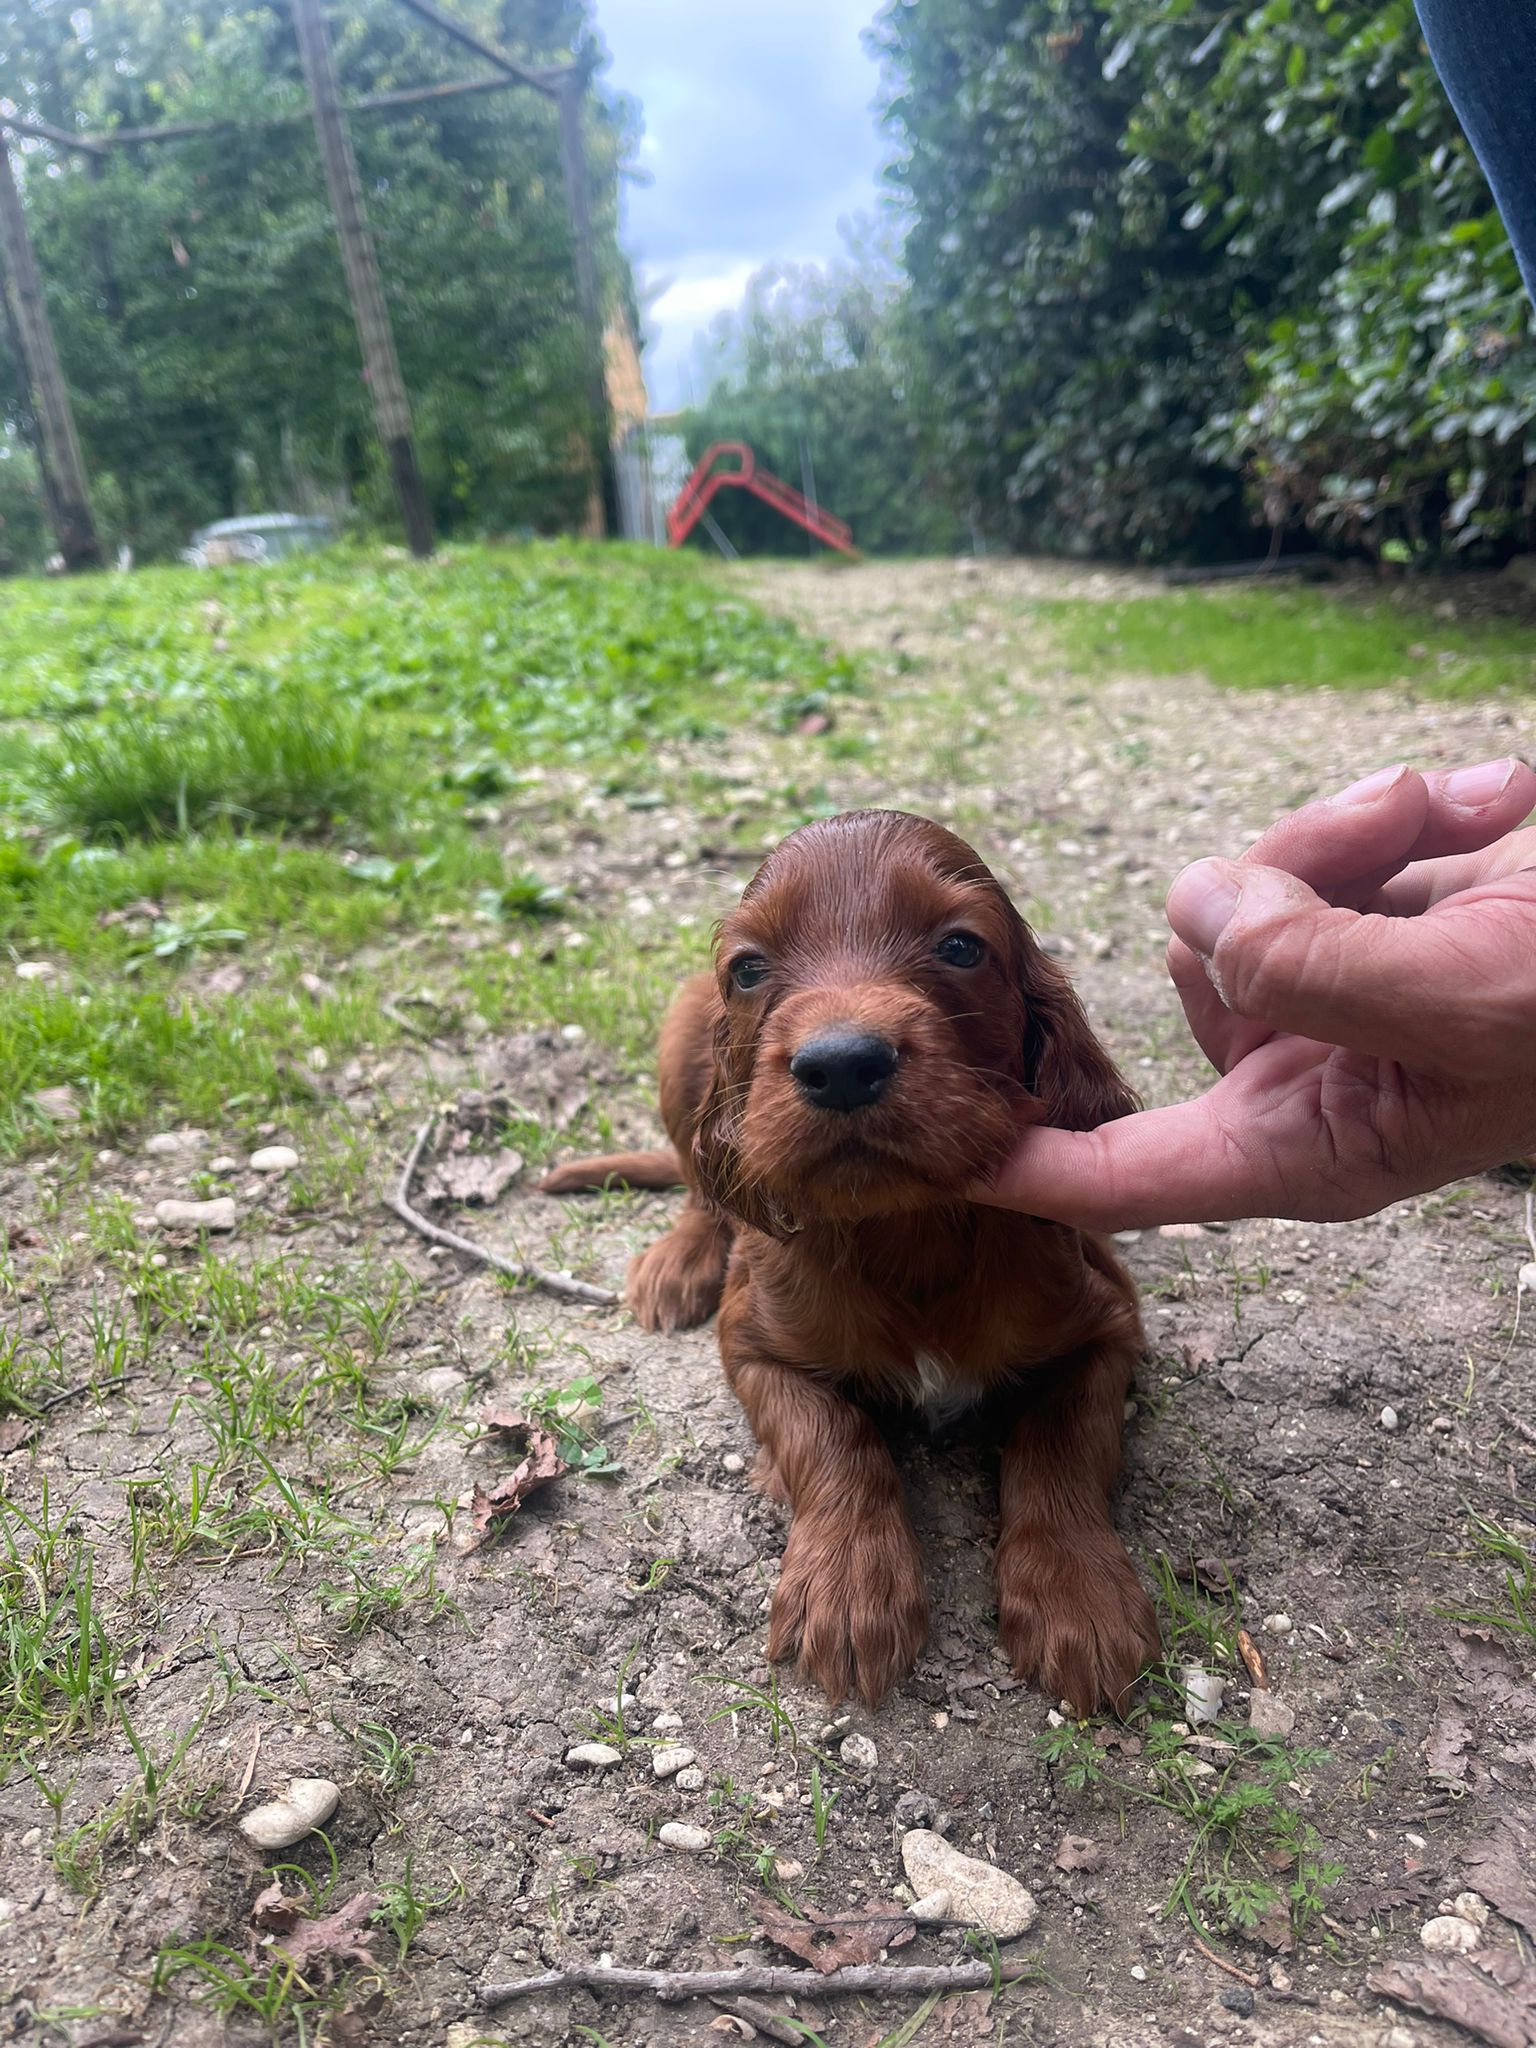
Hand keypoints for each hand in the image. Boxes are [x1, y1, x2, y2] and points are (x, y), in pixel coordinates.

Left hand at [979, 759, 1535, 1228]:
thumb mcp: (1460, 1000)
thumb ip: (1314, 968)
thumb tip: (1196, 911)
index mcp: (1304, 1144)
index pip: (1122, 1174)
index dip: (1020, 1164)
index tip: (922, 1149)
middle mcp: (1298, 1075)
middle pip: (1190, 960)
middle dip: (1281, 883)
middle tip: (1395, 836)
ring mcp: (1321, 995)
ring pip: (1242, 884)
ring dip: (1345, 834)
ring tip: (1450, 819)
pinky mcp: (1351, 924)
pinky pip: (1309, 846)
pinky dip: (1391, 815)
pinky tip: (1480, 809)